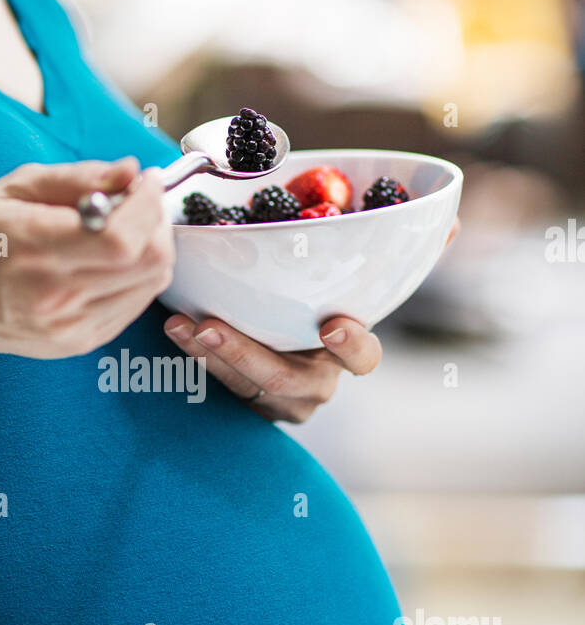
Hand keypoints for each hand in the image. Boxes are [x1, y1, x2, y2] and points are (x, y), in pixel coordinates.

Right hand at [0, 158, 173, 357]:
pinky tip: (114, 259)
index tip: (148, 181)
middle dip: (157, 223)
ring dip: (153, 248)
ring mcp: (69, 326)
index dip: (148, 206)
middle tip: (142, 202)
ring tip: (128, 228)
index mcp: (34, 248)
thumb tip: (130, 170)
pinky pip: (134, 305)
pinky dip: (138, 276)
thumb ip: (77, 176)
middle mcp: (54, 295)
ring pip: (149, 284)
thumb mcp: (14, 188)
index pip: (121, 238)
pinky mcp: (79, 342)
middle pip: (146, 263)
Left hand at [162, 214, 460, 419]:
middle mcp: (314, 382)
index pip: (362, 358)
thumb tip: (451, 222)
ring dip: (210, 356)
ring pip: (244, 384)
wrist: (277, 335)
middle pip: (285, 380)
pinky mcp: (240, 402)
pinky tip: (173, 324)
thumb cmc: (322, 302)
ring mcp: (275, 398)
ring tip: (184, 326)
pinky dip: (193, 354)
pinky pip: (216, 385)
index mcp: (348, 352)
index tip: (333, 324)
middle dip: (248, 356)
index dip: (351, 346)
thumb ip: (400, 249)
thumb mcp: (356, 275)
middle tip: (214, 329)